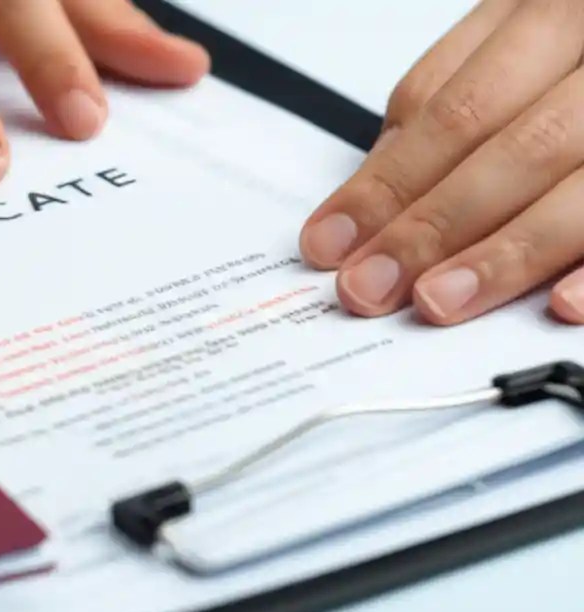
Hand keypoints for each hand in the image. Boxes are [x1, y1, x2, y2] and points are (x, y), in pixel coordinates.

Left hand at [299, 0, 583, 325]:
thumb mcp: (529, 33)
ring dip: (503, 252)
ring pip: (578, 181)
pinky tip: (562, 304)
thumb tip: (376, 178)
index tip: (331, 240)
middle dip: (429, 225)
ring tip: (438, 299)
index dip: (384, 182)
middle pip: (510, 145)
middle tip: (369, 286)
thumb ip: (459, 93)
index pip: (450, 107)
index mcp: (555, 8)